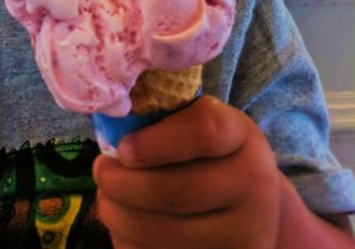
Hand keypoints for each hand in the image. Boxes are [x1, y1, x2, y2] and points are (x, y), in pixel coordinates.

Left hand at [93, 95, 282, 248]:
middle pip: (176, 190)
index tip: (123, 147)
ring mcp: (245, 236)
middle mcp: (255, 189)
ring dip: (120, 215)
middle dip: (123, 183)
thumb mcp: (197, 123)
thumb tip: (110, 130)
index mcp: (243, 138)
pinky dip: (130, 241)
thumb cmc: (208, 152)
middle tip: (102, 172)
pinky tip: (124, 226)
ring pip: (165, 232)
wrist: (250, 204)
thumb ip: (162, 120)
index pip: (204, 131)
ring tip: (106, 198)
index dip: (155, 141)